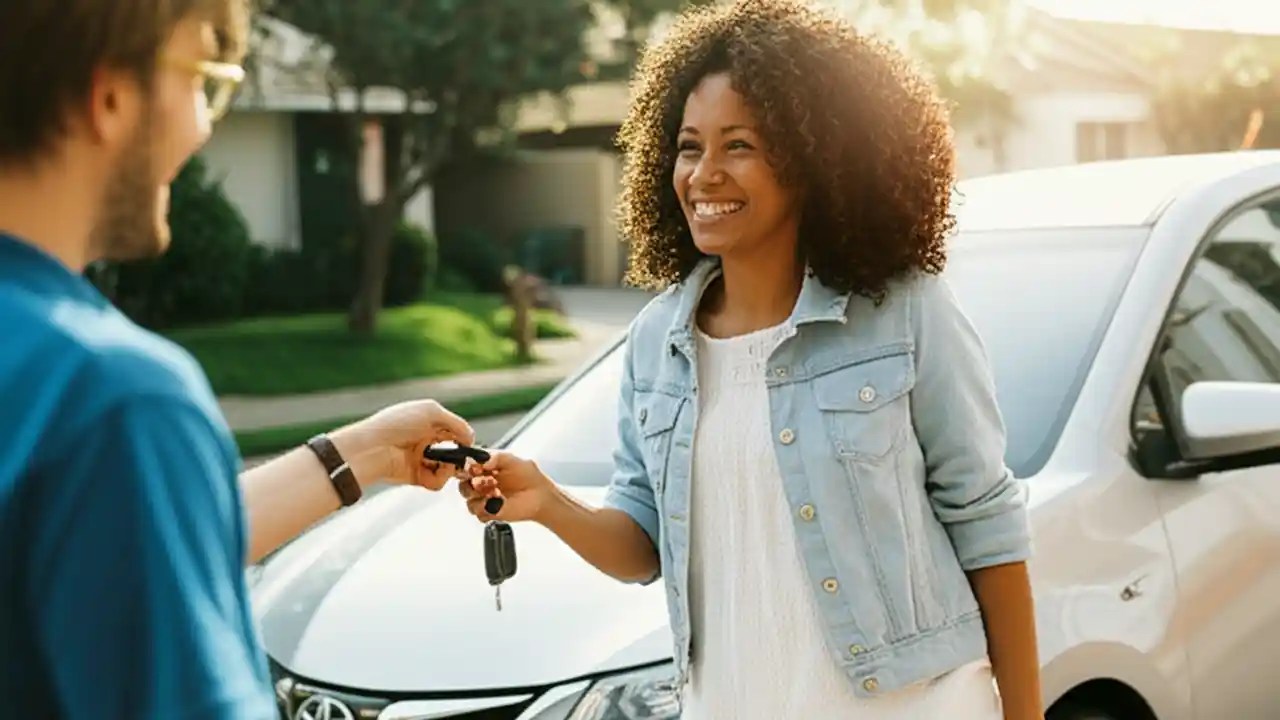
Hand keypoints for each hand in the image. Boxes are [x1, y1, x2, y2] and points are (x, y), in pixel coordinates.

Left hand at [332, 399, 474, 489]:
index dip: (464, 439)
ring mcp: (422, 460)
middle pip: (455, 452)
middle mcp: (426, 441)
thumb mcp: (430, 412)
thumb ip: (456, 423)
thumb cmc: (395, 424)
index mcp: (429, 422)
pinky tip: (429, 471)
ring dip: (448, 468)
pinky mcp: (416, 477)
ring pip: (449, 469)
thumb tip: (472, 438)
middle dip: (460, 456)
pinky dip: (438, 479)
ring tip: (440, 463)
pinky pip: (436, 482)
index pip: (455, 432)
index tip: (470, 445)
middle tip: (460, 458)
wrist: (371, 448)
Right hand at [457, 450, 554, 522]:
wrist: (540, 496)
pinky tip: (499, 504)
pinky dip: (487, 510)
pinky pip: (479, 514)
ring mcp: (485, 498)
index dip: (468, 469)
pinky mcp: (489, 512)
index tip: (476, 470)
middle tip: (488, 483)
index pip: (467, 467)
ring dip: (482, 499)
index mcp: (485, 467)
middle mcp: (482, 483)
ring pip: (469, 501)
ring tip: (497, 494)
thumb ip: (498, 457)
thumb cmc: (529, 476)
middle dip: (473, 486)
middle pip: (464, 485)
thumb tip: (484, 461)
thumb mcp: (515, 460)